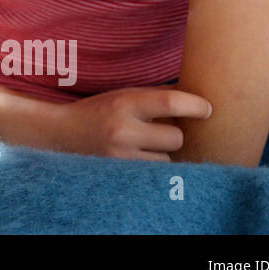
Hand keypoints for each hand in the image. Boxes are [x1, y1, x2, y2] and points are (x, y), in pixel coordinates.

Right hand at [51, 87, 213, 160]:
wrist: (60, 133)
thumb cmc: (99, 111)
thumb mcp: (123, 95)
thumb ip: (156, 96)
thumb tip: (196, 98)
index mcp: (124, 102)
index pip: (170, 102)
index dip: (195, 105)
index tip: (207, 109)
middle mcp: (122, 130)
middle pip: (176, 137)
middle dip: (173, 134)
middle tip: (159, 130)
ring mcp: (120, 156)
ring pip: (167, 160)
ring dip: (162, 154)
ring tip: (142, 145)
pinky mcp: (120, 174)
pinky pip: (154, 174)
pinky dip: (152, 167)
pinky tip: (139, 157)